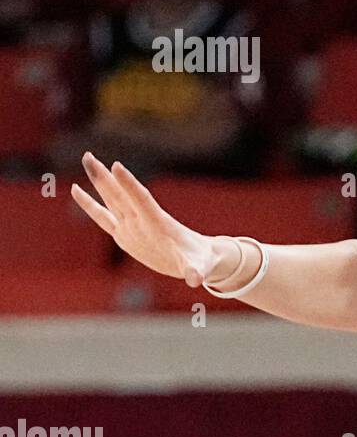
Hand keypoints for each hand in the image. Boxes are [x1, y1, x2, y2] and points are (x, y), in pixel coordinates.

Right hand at [69, 151, 230, 287]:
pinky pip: (102, 216)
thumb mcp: (197, 268)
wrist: (196, 258)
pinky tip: (76, 190)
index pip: (142, 200)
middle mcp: (142, 221)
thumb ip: (195, 272)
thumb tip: (196, 279)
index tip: (117, 165)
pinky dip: (89, 205)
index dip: (130, 185)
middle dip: (105, 177)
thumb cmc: (199, 261)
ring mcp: (131, 225)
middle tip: (88, 156)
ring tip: (87, 159)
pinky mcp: (123, 234)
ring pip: (111, 199)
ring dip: (99, 180)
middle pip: (120, 195)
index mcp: (158, 224)